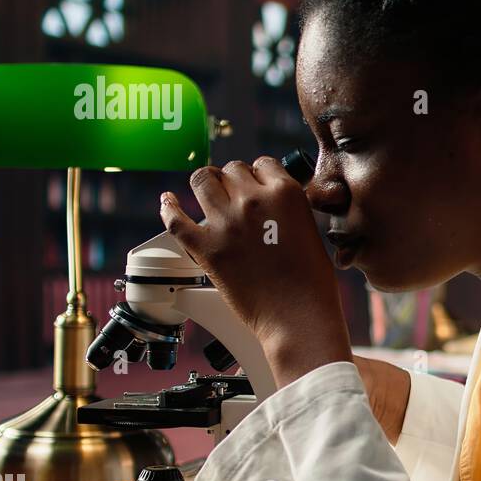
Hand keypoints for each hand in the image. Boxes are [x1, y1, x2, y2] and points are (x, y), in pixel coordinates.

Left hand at [159, 157, 350, 387]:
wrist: (298, 317)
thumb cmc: (311, 282)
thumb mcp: (310, 230)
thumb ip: (287, 209)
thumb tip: (268, 202)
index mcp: (285, 193)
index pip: (263, 164)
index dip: (258, 176)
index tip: (255, 186)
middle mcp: (253, 200)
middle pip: (232, 170)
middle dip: (233, 181)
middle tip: (234, 197)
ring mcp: (226, 223)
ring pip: (202, 181)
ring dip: (206, 186)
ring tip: (207, 195)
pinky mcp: (206, 247)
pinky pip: (175, 218)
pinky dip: (168, 208)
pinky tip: (168, 202)